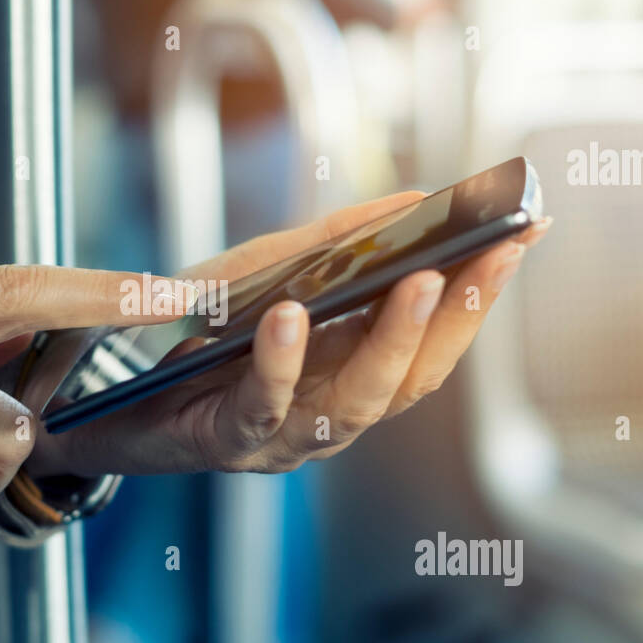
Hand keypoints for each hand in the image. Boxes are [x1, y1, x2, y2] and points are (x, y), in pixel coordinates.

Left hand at [28, 195, 551, 476]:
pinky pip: (261, 408)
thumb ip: (339, 247)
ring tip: (416, 279)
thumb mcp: (275, 275)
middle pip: (415, 380)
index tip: (525, 233)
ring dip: (392, 343)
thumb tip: (416, 200)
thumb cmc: (208, 341)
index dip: (482, 293)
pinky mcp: (226, 442)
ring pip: (355, 405)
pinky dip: (280, 364)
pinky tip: (292, 316)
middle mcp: (333, 419)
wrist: (116, 405)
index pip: (436, 343)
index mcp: (354, 381)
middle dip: (459, 315)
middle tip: (493, 253)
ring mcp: (285, 439)